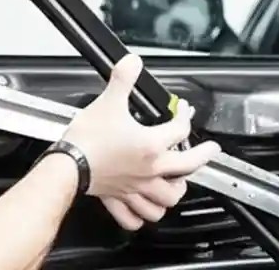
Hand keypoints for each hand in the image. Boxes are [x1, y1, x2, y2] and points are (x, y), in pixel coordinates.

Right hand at [61, 54, 221, 229]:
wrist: (67, 164)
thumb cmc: (88, 138)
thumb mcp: (108, 101)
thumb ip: (123, 78)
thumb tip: (132, 62)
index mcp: (151, 145)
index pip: (180, 130)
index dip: (184, 116)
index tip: (183, 110)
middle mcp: (149, 170)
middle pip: (187, 168)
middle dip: (203, 157)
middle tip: (211, 151)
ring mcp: (135, 189)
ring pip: (166, 200)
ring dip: (174, 193)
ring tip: (177, 184)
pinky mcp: (118, 200)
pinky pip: (135, 218)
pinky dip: (142, 216)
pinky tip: (143, 209)